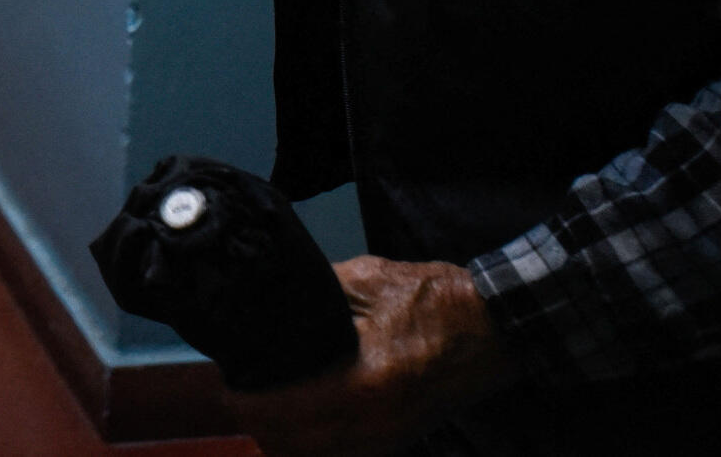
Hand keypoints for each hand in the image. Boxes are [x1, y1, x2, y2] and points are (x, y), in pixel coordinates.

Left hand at [228, 258, 515, 456]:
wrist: (494, 328)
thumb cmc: (436, 302)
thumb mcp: (366, 280)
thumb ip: (311, 293)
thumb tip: (266, 296)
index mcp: (363, 386)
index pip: (283, 414)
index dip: (245, 403)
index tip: (226, 383)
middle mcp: (374, 426)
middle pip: (290, 444)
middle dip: (259, 421)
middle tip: (238, 390)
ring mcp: (387, 439)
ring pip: (313, 455)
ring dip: (284, 436)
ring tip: (263, 402)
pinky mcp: (396, 440)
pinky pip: (339, 453)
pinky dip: (313, 441)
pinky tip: (301, 414)